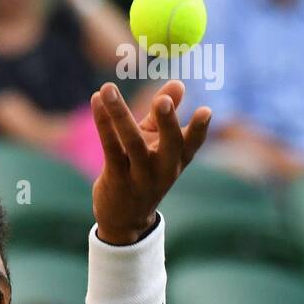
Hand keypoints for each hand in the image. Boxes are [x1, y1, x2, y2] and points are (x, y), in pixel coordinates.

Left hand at [91, 80, 210, 243]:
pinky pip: (110, 148)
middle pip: (169, 145)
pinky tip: (97, 101)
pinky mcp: (116, 178)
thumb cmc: (143, 171)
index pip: (193, 144)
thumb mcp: (158, 144)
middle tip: (162, 101)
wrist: (124, 219)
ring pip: (132, 142)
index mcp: (178, 160)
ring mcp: (139, 176)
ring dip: (119, 113)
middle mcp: (162, 169)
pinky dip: (103, 123)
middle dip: (167, 122)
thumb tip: (178, 83)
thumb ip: (165, 114)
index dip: (200, 129)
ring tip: (107, 88)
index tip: (206, 111)